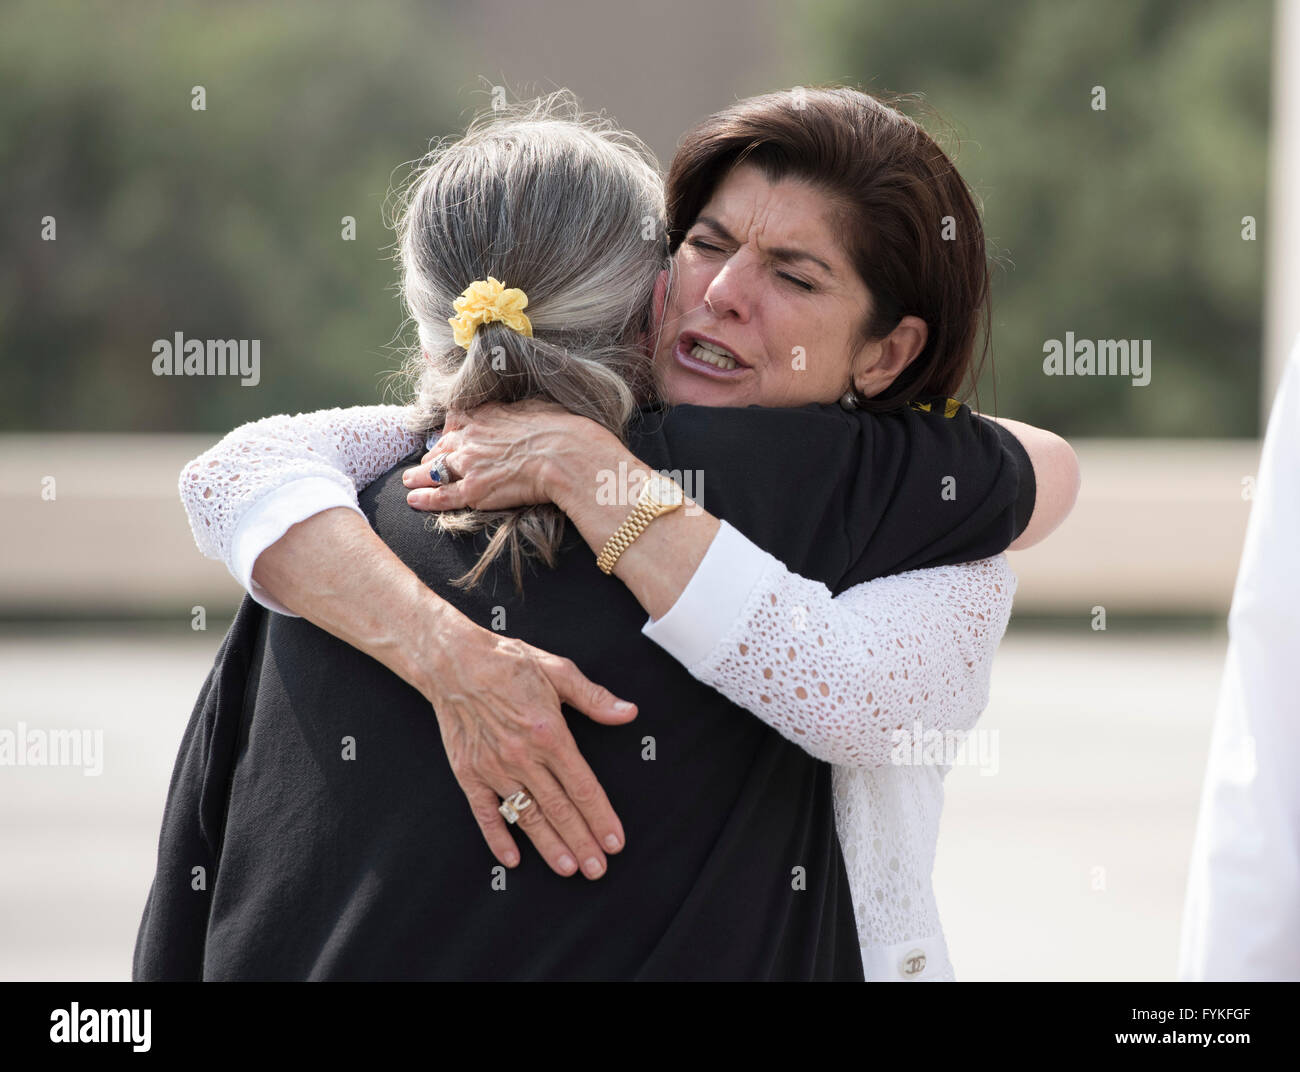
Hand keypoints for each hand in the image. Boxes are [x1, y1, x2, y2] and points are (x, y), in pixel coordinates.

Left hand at [402, 399, 591, 511]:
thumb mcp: (536, 406)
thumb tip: (522, 411)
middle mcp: (470, 437)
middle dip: (433, 454)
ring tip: (409, 480)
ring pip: (434, 470)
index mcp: (485, 414)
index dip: (449, 430)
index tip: (448, 435)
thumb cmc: (560, 429)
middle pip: (441, 446)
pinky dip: (424, 498)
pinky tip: (413, 499)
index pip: (455, 419)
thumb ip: (518, 410)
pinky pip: (441, 495)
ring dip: (419, 475)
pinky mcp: (473, 490)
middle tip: (428, 462)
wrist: (565, 455)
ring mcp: (468, 464)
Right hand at [424, 620, 636, 879]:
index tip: (614, 840)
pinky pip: (485, 813)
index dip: (601, 817)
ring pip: (527, 816)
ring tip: (568, 868)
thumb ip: (595, 698)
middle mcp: (522, 756)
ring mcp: (493, 768)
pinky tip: (513, 858)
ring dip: (549, 846)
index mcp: (549, 733)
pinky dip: (498, 838)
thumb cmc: (507, 663)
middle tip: (598, 868)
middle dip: (582, 842)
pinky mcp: (468, 774)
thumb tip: (628, 713)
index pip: (583, 787)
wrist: (454, 662)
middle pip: (559, 809)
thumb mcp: (558, 670)